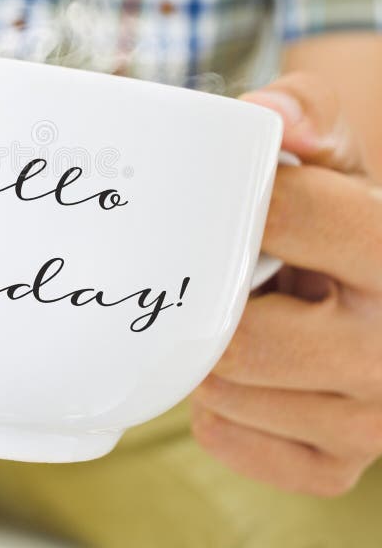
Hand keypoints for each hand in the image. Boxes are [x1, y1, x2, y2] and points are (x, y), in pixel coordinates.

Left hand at [190, 73, 381, 495]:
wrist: (375, 286)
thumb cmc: (339, 216)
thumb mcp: (337, 154)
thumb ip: (307, 112)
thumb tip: (266, 114)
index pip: (291, 219)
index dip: (237, 205)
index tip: (220, 204)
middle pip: (244, 337)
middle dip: (213, 301)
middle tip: (218, 277)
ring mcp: (372, 421)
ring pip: (227, 393)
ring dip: (209, 354)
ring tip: (240, 319)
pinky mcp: (339, 463)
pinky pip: (232, 440)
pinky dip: (215, 408)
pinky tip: (241, 373)